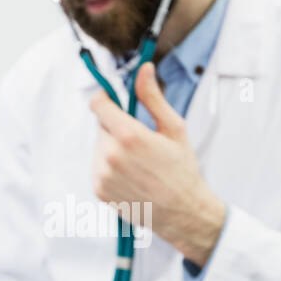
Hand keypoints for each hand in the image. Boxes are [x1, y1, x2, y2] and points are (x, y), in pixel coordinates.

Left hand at [88, 62, 226, 264]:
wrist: (182, 212)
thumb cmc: (182, 169)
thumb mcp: (173, 128)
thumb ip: (153, 98)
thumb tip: (143, 69)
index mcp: (129, 136)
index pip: (98, 104)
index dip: (106, 99)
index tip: (115, 102)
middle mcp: (110, 156)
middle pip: (101, 125)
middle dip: (116, 127)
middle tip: (141, 141)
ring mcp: (102, 175)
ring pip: (99, 146)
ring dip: (112, 147)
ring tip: (138, 162)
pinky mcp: (99, 190)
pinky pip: (98, 167)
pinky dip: (110, 167)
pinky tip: (132, 175)